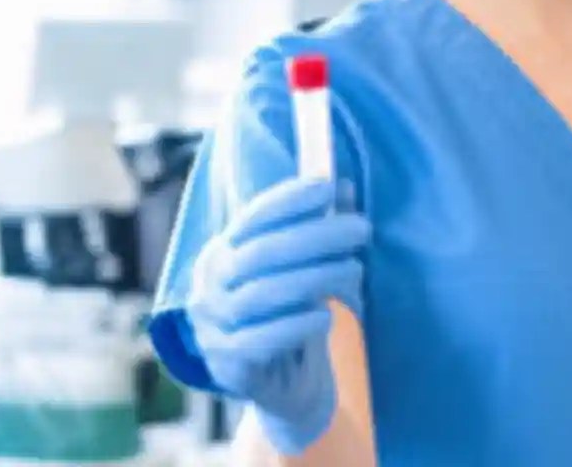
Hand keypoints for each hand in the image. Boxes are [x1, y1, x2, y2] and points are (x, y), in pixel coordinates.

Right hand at [186, 177, 370, 453]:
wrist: (285, 385)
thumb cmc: (293, 313)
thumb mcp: (303, 269)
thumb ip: (317, 229)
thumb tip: (344, 188)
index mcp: (224, 251)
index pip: (253, 218)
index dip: (290, 199)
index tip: (331, 186)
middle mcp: (210, 285)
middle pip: (262, 253)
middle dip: (315, 235)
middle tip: (361, 228)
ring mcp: (213, 326)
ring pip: (261, 295)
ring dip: (314, 277)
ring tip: (355, 269)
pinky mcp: (228, 365)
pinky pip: (259, 341)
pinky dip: (294, 325)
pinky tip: (326, 317)